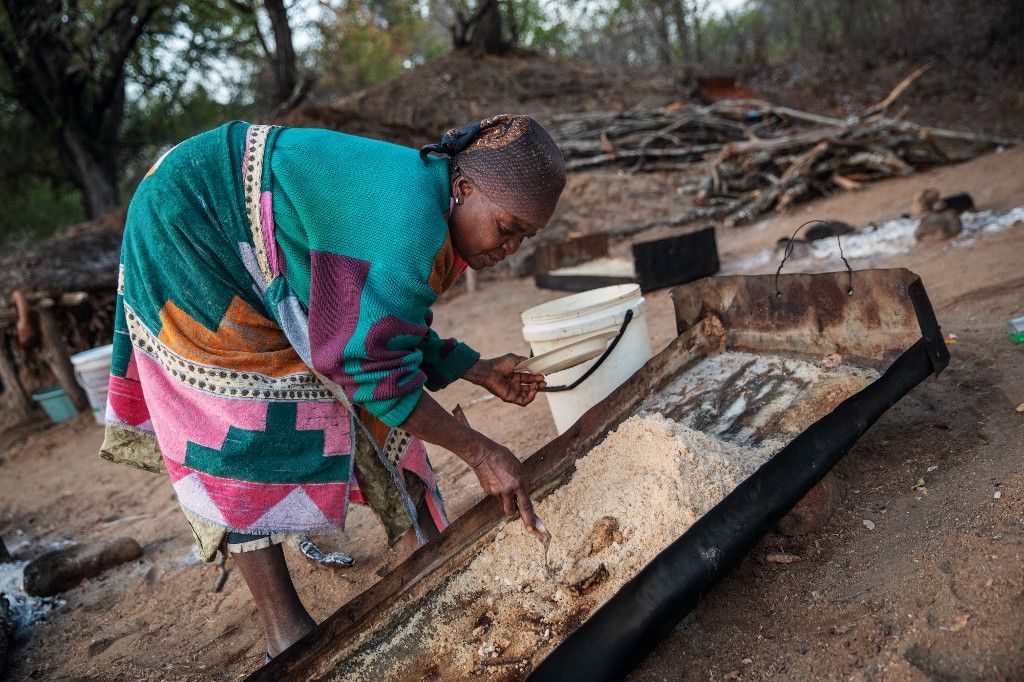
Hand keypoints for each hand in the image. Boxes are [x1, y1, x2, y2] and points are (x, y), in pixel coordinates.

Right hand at [454, 405, 539, 534]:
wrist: (484, 454)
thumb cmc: (503, 458)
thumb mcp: (518, 468)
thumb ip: (521, 483)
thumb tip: (521, 496)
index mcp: (518, 483)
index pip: (525, 505)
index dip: (529, 518)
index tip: (531, 529)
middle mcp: (508, 490)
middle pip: (511, 511)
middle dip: (513, 510)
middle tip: (513, 503)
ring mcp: (496, 492)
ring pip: (503, 502)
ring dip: (505, 498)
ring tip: (502, 482)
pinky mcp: (488, 491)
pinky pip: (496, 495)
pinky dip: (497, 489)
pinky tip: (495, 478)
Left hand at [464, 354, 545, 405]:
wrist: (489, 370)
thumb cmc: (500, 364)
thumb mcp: (516, 359)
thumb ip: (526, 362)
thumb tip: (535, 365)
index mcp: (517, 376)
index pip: (530, 378)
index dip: (537, 378)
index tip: (542, 376)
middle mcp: (515, 384)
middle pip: (531, 387)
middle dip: (538, 385)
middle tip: (543, 382)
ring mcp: (513, 391)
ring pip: (528, 395)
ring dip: (535, 391)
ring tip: (536, 385)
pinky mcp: (510, 398)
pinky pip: (522, 402)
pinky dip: (529, 398)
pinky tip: (532, 391)